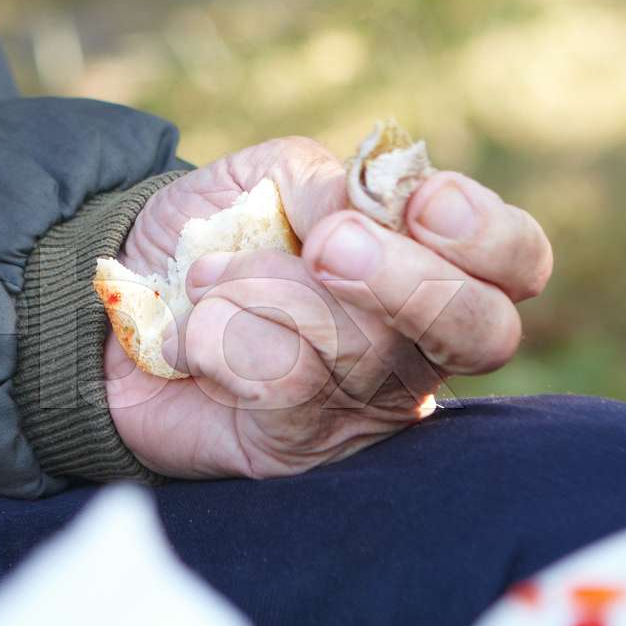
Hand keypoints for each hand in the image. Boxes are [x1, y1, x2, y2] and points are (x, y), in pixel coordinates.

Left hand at [108, 138, 551, 478]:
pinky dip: (221, 336)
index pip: (515, 263)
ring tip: (206, 276)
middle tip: (328, 248)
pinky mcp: (293, 446)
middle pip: (478, 329)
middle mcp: (414, 349)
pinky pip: (283, 381)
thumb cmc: (211, 239)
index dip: (486, 233)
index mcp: (430, 269)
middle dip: (406, 278)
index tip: (422, 200)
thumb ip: (326, 179)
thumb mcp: (269, 180)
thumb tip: (360, 208)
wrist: (111, 309)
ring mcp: (359, 406)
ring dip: (267, 288)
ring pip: (360, 346)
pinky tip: (188, 335)